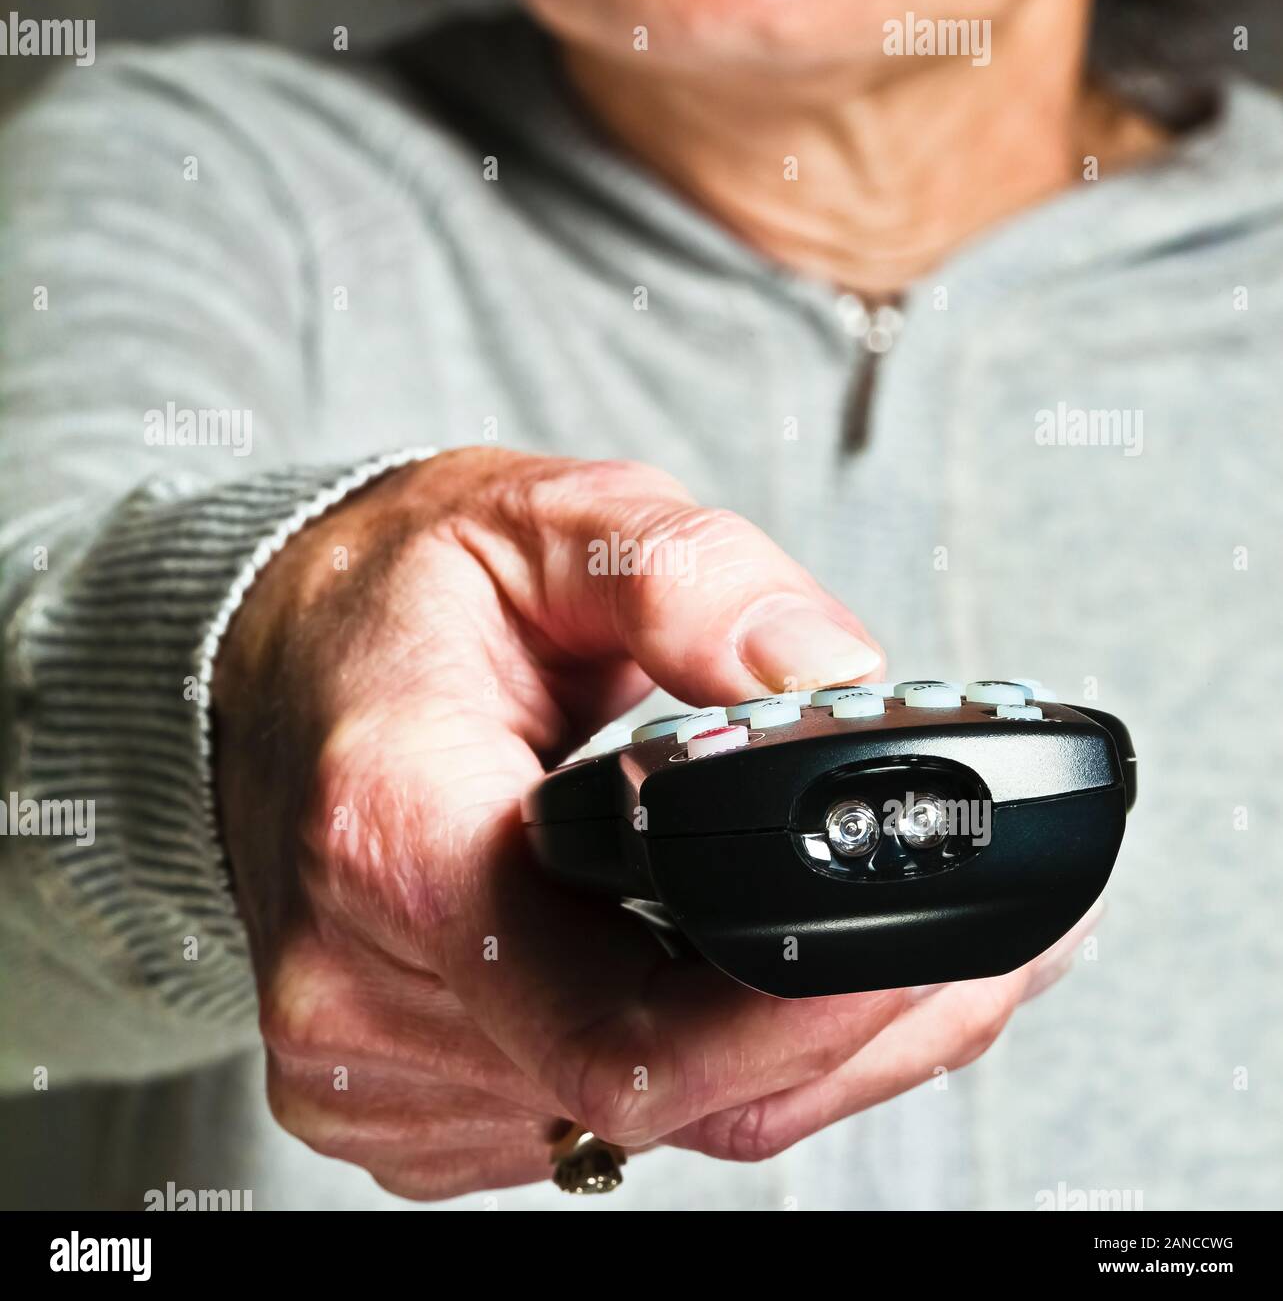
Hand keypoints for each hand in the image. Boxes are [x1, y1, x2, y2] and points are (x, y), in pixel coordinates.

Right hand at [213, 447, 1085, 1198]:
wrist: (272, 674)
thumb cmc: (389, 600)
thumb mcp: (541, 520)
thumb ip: (689, 577)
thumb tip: (833, 675)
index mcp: (392, 837)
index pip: (617, 1025)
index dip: (802, 1015)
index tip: (943, 947)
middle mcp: (370, 992)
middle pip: (676, 1096)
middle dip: (866, 1025)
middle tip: (1011, 941)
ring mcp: (387, 1069)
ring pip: (664, 1126)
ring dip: (813, 1049)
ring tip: (921, 944)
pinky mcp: (414, 1101)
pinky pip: (614, 1119)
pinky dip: (725, 1060)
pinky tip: (781, 977)